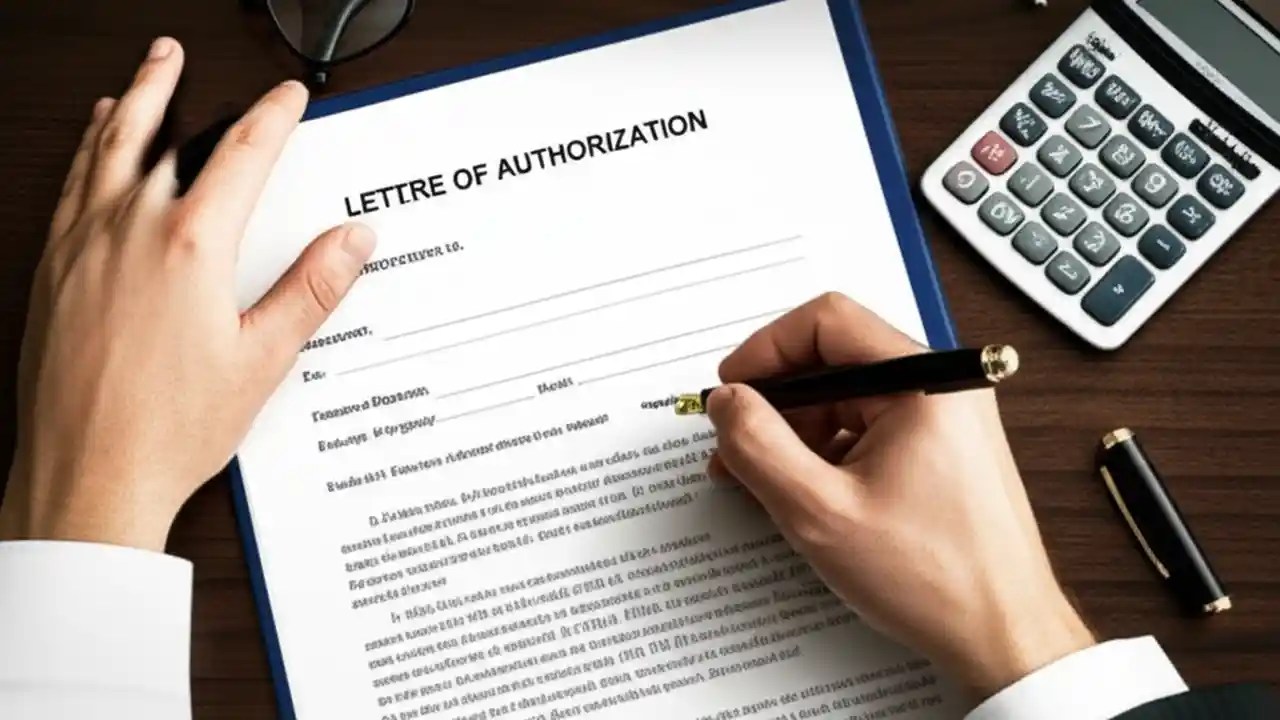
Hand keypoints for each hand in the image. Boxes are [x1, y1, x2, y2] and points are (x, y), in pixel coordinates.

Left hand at [0, 38, 375, 551]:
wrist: (86, 475)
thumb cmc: (171, 427)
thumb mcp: (263, 359)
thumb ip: (311, 289)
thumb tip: (352, 239)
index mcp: (189, 246)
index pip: (241, 157)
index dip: (270, 118)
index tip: (286, 98)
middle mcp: (128, 232)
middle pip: (156, 135)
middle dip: (171, 86)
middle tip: (176, 55)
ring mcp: (82, 248)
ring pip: (103, 154)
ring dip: (123, 109)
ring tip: (134, 82)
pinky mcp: (52, 272)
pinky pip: (69, 190)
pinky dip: (84, 156)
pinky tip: (91, 153)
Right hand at [706, 293, 1093, 701]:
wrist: (1006, 637)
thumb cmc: (931, 579)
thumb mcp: (819, 512)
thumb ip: (759, 446)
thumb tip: (726, 402)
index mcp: (925, 383)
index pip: (828, 322)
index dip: (765, 350)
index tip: (730, 391)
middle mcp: (942, 388)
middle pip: (835, 361)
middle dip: (775, 401)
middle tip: (733, 444)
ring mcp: (946, 420)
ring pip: (849, 399)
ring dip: (797, 432)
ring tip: (759, 480)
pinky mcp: (943, 451)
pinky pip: (870, 430)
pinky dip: (828, 453)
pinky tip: (801, 493)